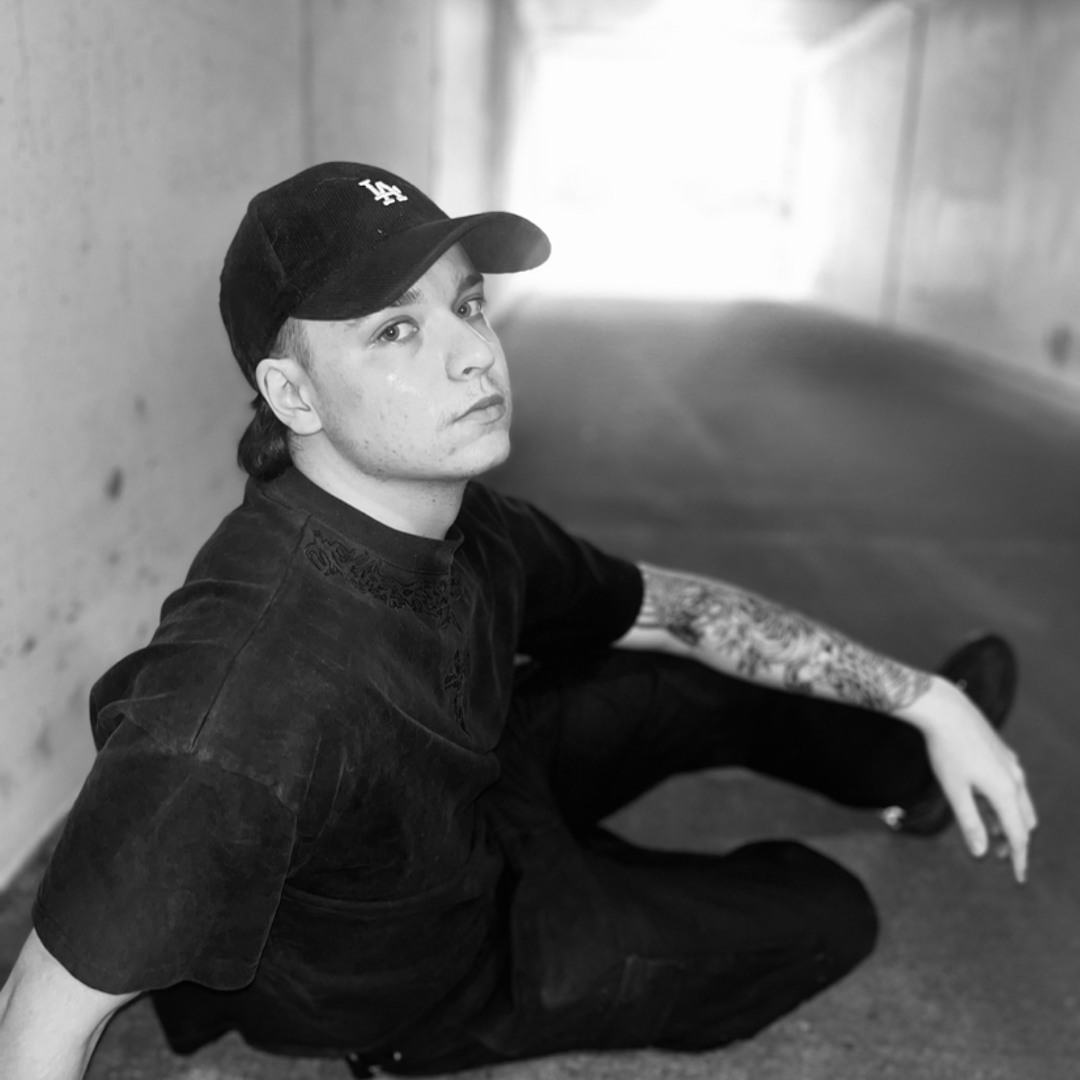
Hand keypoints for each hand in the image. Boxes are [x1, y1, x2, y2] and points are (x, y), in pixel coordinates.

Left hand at [903, 675, 1036, 882]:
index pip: (1018, 836)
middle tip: (998, 857)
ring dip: (1008, 822)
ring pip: (1019, 803)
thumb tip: (980, 853)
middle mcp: (1015, 779)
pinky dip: (1004, 803)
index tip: (1018, 878)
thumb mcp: (955, 792)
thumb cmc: (946, 752)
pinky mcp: (1002, 753)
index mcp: (1005, 792)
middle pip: (1023, 821)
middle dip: (1014, 841)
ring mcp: (1010, 764)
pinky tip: (986, 804)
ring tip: (991, 835)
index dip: (1018, 859)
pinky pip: (1011, 786)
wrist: (945, 710)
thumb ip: (970, 823)